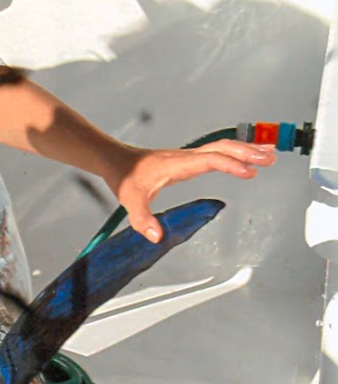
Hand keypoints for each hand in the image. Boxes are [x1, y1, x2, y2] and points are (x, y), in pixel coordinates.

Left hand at [112, 140, 275, 242]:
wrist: (114, 160)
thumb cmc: (124, 176)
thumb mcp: (130, 200)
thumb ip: (142, 219)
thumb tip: (156, 236)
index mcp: (177, 164)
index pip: (210, 159)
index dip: (231, 164)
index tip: (249, 172)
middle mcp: (186, 157)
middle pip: (223, 148)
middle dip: (247, 152)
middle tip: (270, 158)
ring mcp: (188, 156)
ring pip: (222, 147)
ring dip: (245, 149)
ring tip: (268, 153)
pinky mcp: (188, 159)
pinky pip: (216, 152)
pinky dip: (234, 152)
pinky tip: (244, 158)